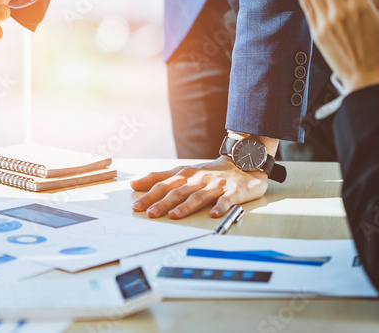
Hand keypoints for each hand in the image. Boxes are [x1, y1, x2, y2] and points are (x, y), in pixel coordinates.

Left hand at [130, 156, 268, 218]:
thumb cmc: (210, 172)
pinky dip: (220, 207)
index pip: (164, 184)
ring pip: (199, 196)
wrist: (243, 162)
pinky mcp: (233, 191)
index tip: (137, 205)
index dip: (150, 194)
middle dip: (163, 202)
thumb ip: (160, 177)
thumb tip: (135, 183)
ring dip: (186, 206)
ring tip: (175, 215)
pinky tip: (214, 214)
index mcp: (186, 174)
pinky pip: (226, 199)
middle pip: (178, 191)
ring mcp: (216, 185)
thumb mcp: (184, 171)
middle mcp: (199, 179)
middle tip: (150, 213)